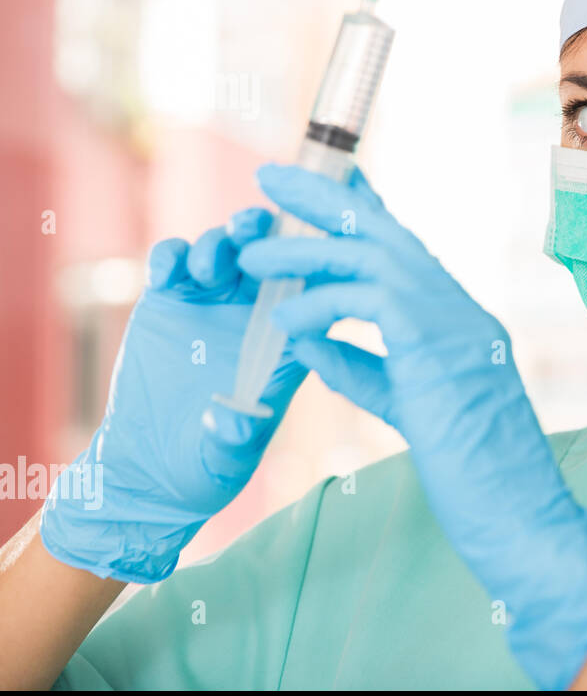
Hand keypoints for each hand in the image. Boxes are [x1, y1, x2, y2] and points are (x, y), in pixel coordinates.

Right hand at [39, 209, 308, 583]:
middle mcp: (258, 312)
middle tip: (257, 229)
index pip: (322, 287)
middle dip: (272, 232)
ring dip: (223, 241)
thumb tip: (232, 421)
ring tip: (212, 268)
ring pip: (228, 247)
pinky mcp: (168, 299)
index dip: (326, 256)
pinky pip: (173, 261)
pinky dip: (171, 256)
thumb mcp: (226, 456)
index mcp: (292, 340)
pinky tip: (166, 274)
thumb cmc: (206, 464)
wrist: (150, 467)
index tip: (325, 238)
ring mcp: (213, 301)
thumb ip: (234, 435)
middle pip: (277, 253)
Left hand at [240, 163, 586, 688]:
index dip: (363, 207)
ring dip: (305, 252)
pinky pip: (367, 305)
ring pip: (371, 259)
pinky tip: (286, 324)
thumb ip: (363, 369)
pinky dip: (319, 307)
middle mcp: (459, 307)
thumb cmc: (472, 469)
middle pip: (385, 232)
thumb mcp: (407, 407)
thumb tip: (311, 339)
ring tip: (251, 257)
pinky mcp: (437, 347)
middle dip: (325, 198)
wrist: (517, 508)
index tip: (328, 177)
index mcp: (456, 317)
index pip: (404, 247)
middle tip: (271, 174)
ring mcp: (454, 323)